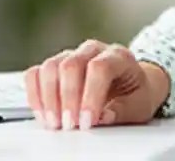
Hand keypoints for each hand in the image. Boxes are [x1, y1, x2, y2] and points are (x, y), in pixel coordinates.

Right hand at [24, 39, 169, 130]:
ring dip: (49, 98)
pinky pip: (36, 73)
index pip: (99, 68)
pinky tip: (42, 113)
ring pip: (51, 66)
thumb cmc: (136, 93)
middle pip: (71, 65)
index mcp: (118, 56)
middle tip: (69, 125)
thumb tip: (103, 117)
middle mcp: (93, 50)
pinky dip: (35, 94)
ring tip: (55, 123)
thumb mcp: (139, 105)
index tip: (87, 121)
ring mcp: (72, 54)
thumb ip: (122, 111)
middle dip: (67, 99)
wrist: (132, 83)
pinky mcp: (56, 65)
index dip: (91, 96)